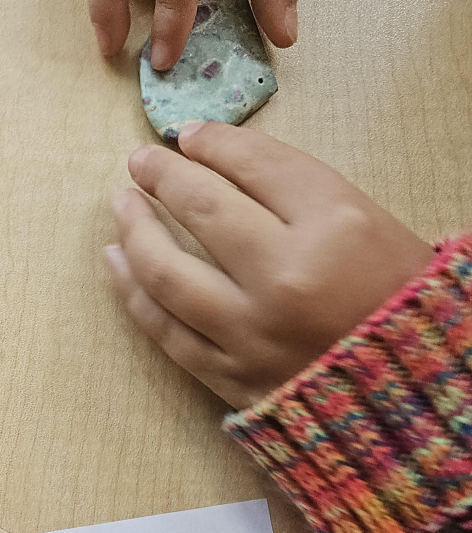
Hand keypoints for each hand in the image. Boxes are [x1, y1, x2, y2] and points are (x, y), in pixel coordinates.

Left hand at [105, 123, 434, 408]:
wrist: (415, 396)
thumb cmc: (400, 303)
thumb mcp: (372, 226)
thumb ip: (301, 194)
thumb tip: (217, 159)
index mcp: (335, 227)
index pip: (255, 165)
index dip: (214, 144)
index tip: (189, 136)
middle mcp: (286, 276)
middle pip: (204, 209)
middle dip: (164, 176)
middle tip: (141, 162)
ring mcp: (252, 332)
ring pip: (167, 272)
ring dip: (134, 231)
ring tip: (121, 206)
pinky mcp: (231, 376)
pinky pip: (166, 330)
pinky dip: (132, 293)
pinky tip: (116, 263)